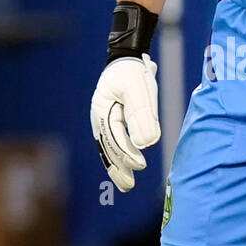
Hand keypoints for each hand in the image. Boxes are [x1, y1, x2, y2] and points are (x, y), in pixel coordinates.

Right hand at [90, 53, 159, 190]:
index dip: (127, 153)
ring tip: (126, 185)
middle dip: (119, 167)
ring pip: (109, 149)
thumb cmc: (133, 73)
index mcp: (103, 110)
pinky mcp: (113, 123)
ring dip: (117, 167)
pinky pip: (113, 144)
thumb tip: (145, 145)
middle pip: (108, 147)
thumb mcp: (139, 90)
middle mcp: (100, 118)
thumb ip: (141, 115)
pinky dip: (119, 158)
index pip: (115, 137)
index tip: (141, 165)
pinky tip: (125, 169)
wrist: (127, 59)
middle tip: (130, 185)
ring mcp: (104, 121)